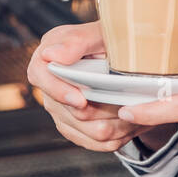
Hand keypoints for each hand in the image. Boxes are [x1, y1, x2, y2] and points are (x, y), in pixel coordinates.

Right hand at [26, 22, 175, 153]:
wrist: (122, 56)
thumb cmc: (109, 40)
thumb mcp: (98, 33)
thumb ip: (77, 41)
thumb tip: (52, 55)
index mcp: (47, 56)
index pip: (40, 76)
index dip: (60, 91)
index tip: (82, 99)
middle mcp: (49, 85)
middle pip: (69, 111)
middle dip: (102, 109)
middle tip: (129, 103)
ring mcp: (59, 109)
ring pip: (87, 131)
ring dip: (116, 125)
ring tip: (137, 113)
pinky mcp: (72, 127)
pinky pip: (94, 143)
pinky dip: (117, 137)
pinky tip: (131, 124)